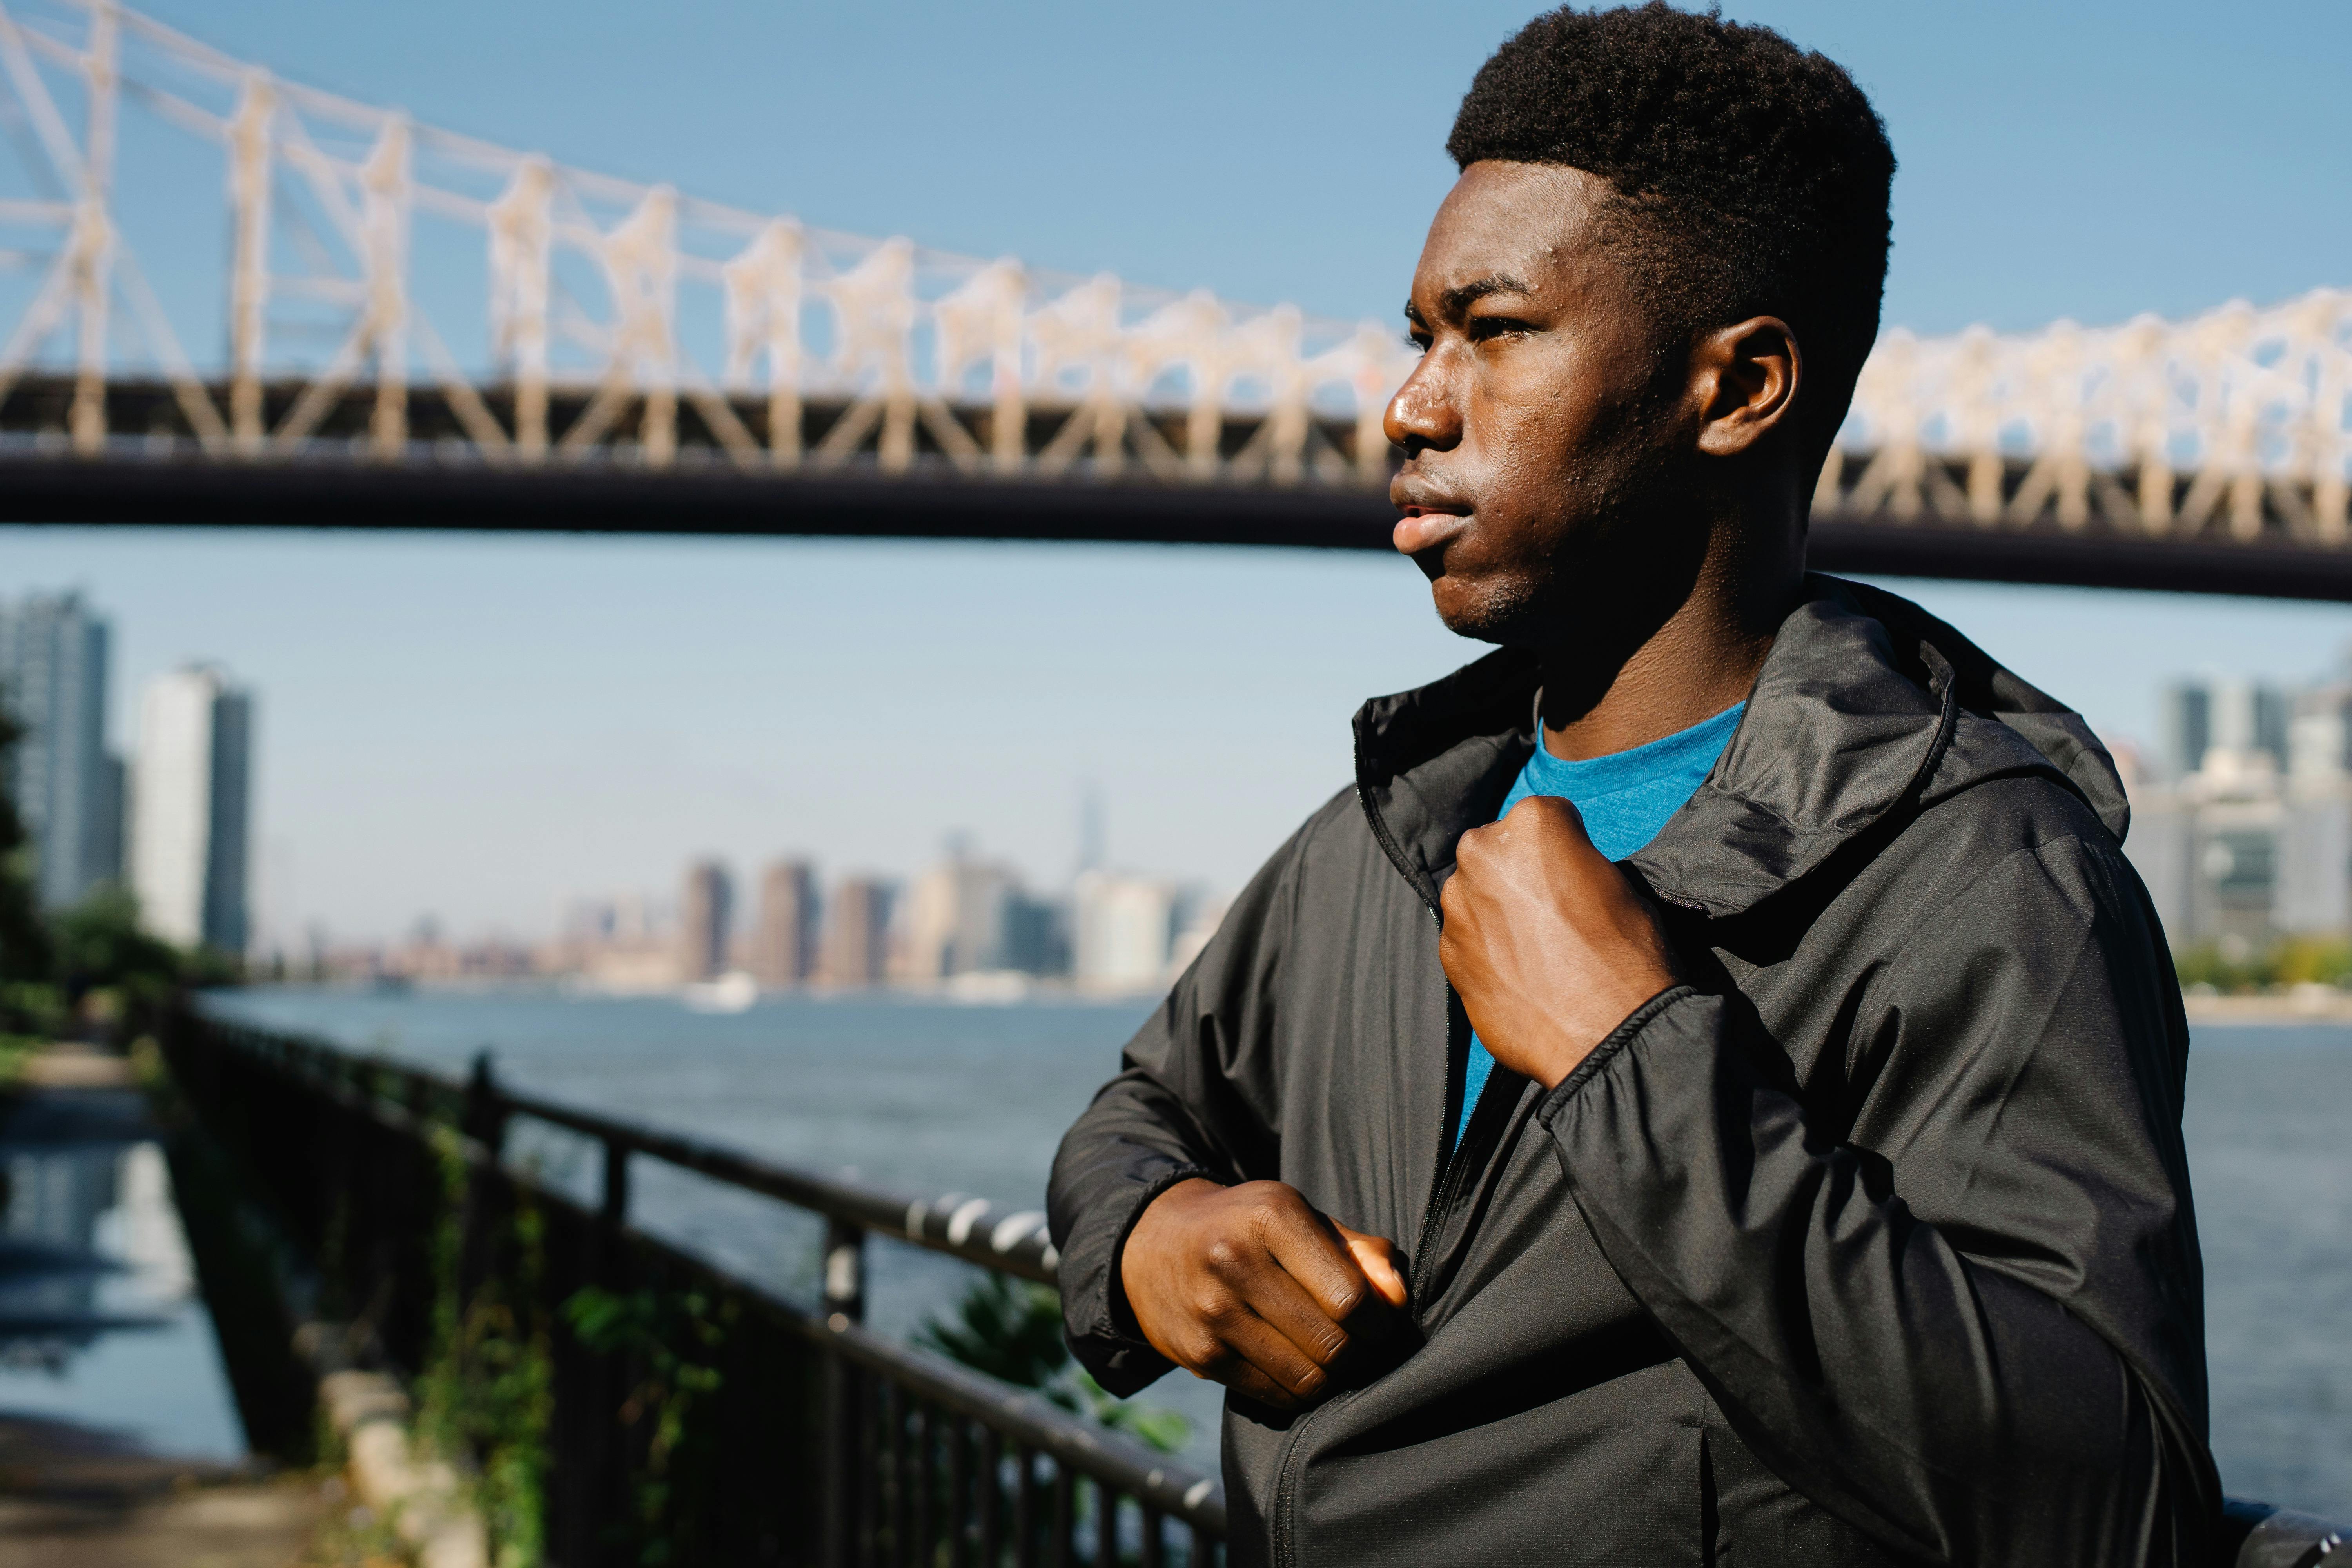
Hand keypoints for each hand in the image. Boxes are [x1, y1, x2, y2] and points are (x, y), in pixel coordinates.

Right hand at [1120, 1178, 1407, 1408]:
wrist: (1154, 1242)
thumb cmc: (1247, 1227)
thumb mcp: (1301, 1218)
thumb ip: (1360, 1252)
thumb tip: (1398, 1300)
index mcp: (1272, 1215)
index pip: (1351, 1297)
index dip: (1378, 1322)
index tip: (1377, 1322)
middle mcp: (1235, 1259)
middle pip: (1332, 1343)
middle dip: (1359, 1354)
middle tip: (1358, 1346)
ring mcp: (1213, 1311)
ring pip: (1306, 1377)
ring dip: (1330, 1377)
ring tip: (1329, 1358)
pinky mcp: (1199, 1354)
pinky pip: (1272, 1395)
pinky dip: (1295, 1391)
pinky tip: (1293, 1366)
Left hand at [1439, 794, 1679, 1089]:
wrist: (1609, 1033)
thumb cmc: (1627, 956)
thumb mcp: (1619, 884)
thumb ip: (1572, 865)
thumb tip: (1557, 877)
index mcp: (1531, 822)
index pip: (1544, 820)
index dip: (1565, 849)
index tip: (1576, 875)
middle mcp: (1481, 853)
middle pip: (1497, 852)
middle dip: (1518, 874)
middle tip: (1552, 914)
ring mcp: (1458, 904)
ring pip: (1475, 895)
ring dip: (1496, 912)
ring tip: (1537, 951)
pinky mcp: (1447, 953)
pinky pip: (1467, 939)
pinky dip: (1486, 951)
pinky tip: (1520, 977)